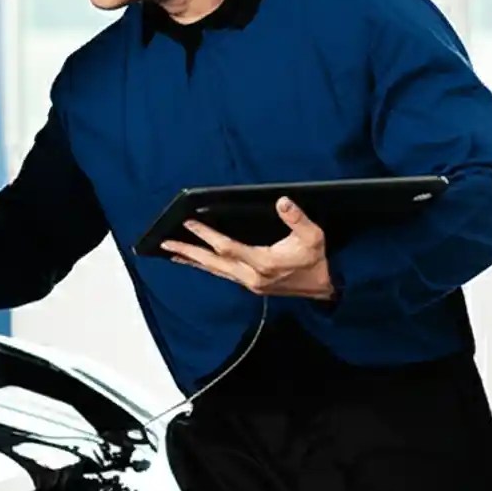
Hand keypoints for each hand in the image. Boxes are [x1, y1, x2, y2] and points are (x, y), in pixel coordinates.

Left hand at [160, 197, 334, 299]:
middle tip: (165, 243)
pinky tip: (196, 261)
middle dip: (188, 251)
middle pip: (212, 262)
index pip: (227, 247)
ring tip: (172, 253)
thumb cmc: (318, 260)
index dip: (207, 235)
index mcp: (264, 263)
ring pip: (215, 271)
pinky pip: (222, 275)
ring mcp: (250, 284)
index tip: (189, 223)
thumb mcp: (314, 236)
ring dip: (193, 261)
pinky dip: (206, 267)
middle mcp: (252, 276)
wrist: (326, 289)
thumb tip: (283, 201)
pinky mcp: (251, 286)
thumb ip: (297, 219)